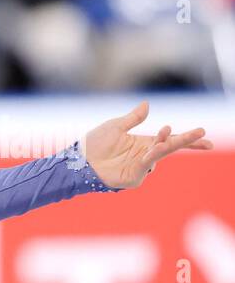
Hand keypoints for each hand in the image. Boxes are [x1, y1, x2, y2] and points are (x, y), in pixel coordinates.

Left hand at [84, 100, 213, 189]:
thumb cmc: (95, 144)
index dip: (187, 139)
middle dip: (185, 140)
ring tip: (168, 136)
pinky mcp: (132, 178)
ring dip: (164, 145)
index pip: (170, 140)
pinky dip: (151, 157)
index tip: (203, 135)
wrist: (79, 160)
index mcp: (144, 143)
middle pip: (169, 147)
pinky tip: (155, 149)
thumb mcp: (116, 126)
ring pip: (158, 155)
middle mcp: (145, 155)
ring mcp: (139, 168)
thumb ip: (133, 118)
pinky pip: (145, 166)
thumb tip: (147, 104)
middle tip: (201, 134)